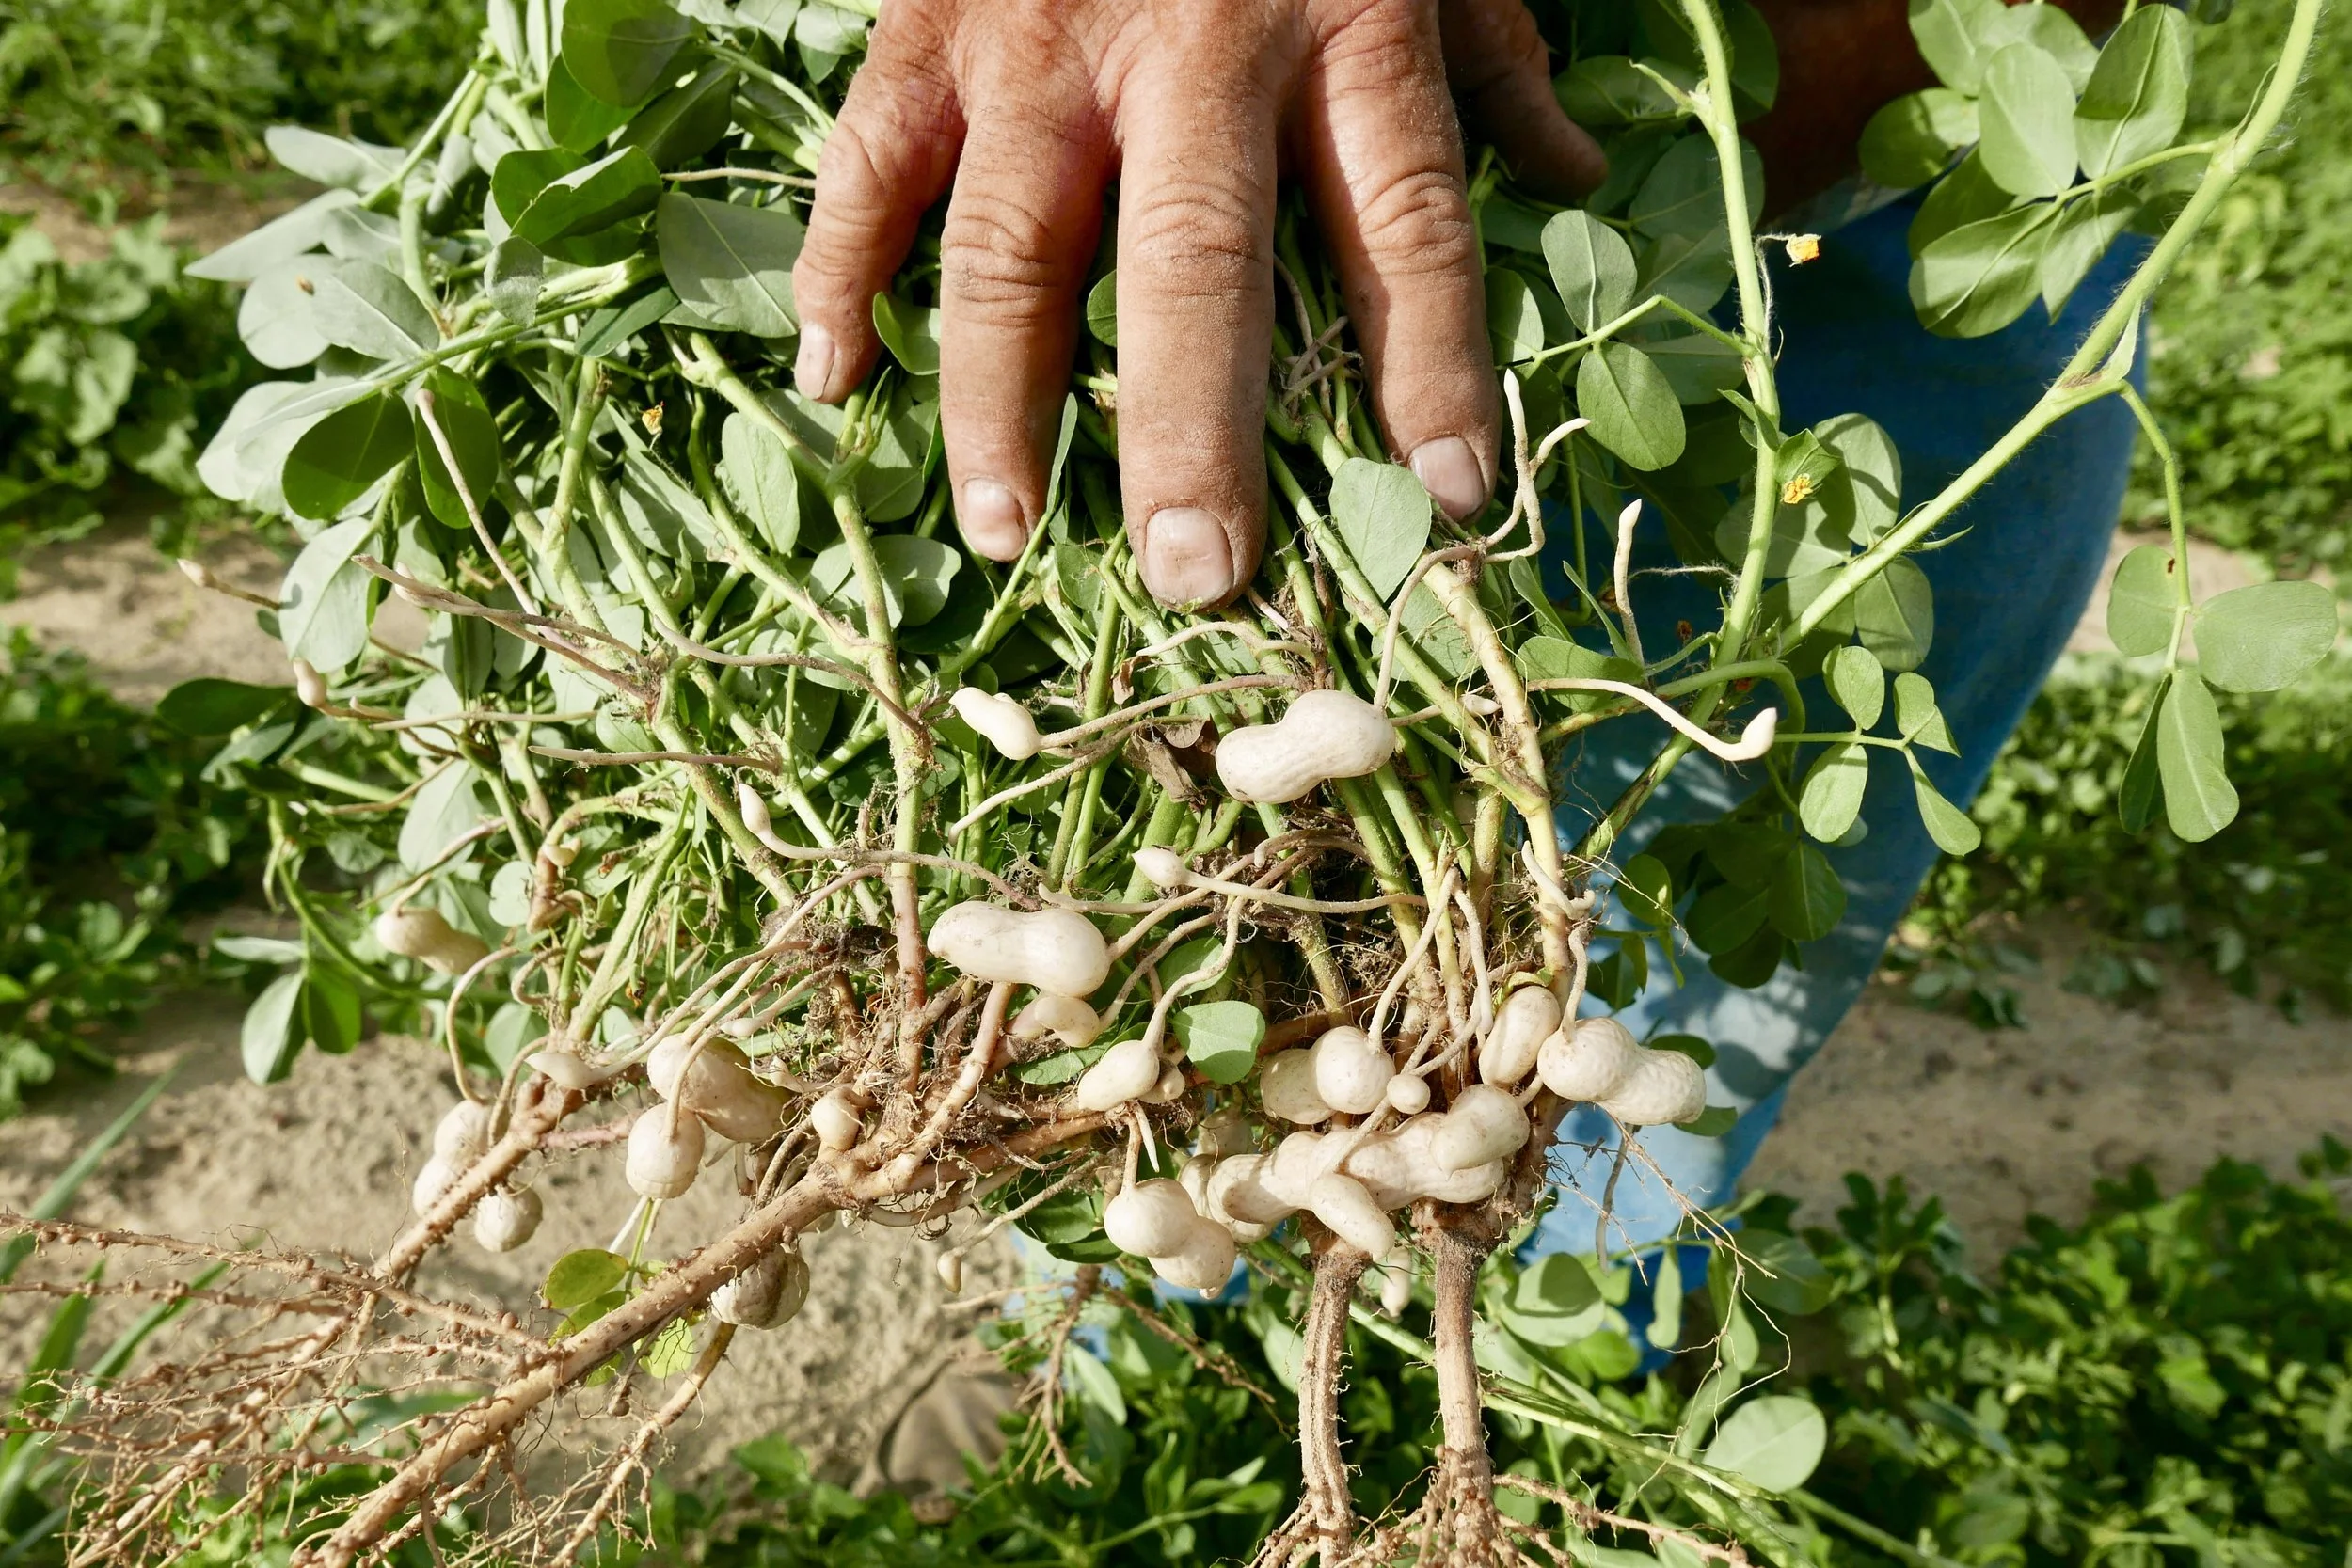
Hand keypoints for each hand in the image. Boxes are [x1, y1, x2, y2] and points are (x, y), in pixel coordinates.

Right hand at [790, 0, 1604, 607]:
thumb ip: (1493, 58)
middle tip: (1192, 572)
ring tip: (1005, 531)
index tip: (1455, 492)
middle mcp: (1194, 42)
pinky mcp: (929, 19)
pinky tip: (833, 382)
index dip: (1433, 357)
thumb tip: (1573, 180)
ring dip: (1001, 395)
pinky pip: (869, 157)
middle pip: (1194, 259)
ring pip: (1014, 238)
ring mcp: (1043, 37)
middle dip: (1190, 427)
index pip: (1404, 217)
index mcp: (1343, 25)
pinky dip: (838, 268)